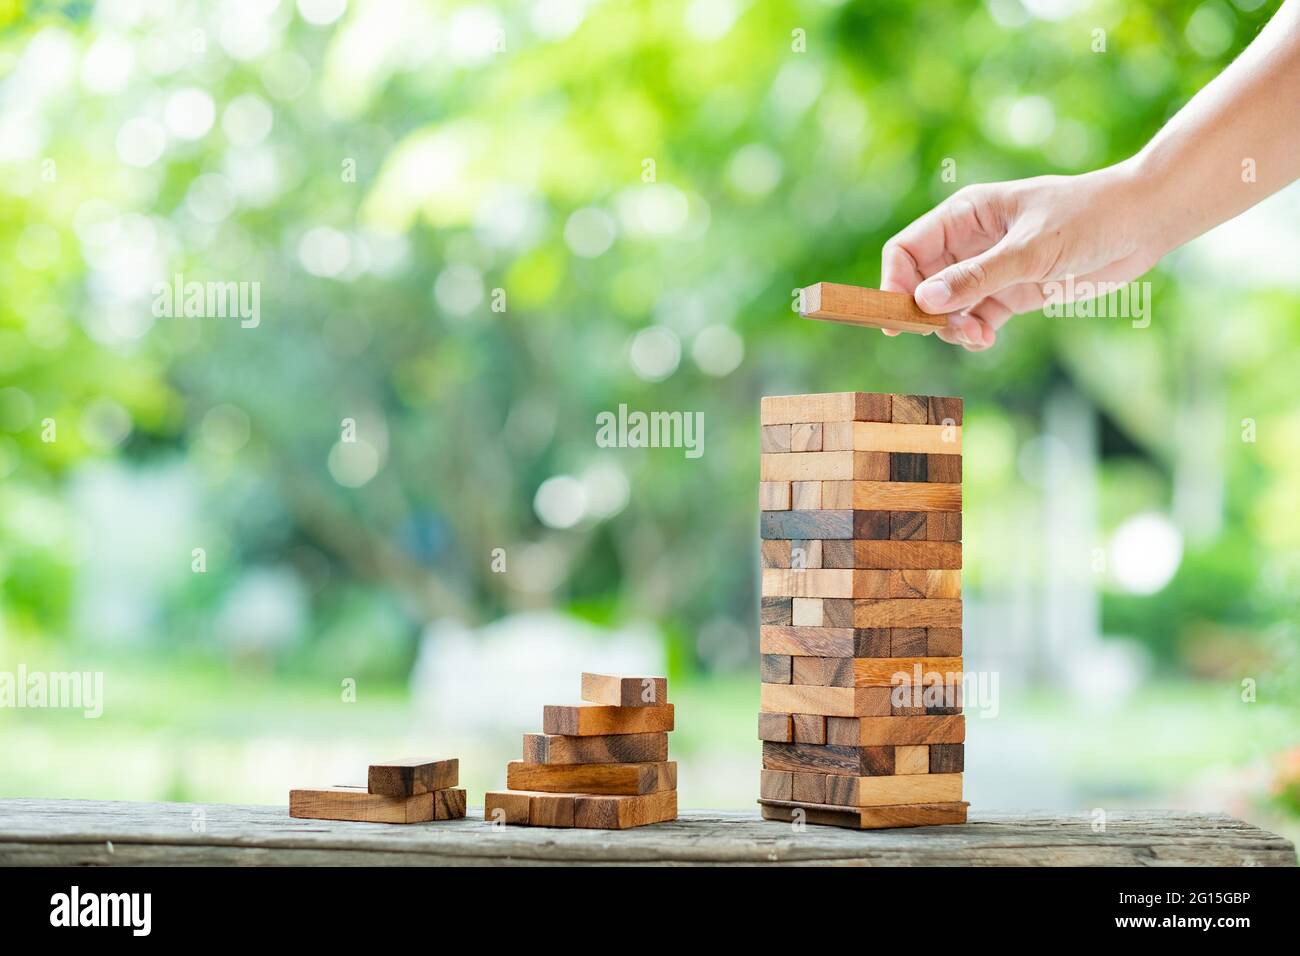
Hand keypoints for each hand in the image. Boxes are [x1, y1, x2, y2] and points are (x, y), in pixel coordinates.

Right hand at [879, 163, 1164, 350]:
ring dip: (952, 327)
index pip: (907, 249)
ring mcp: (991, 269)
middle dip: (924, 312)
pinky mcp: (1013, 292)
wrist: (1143, 223)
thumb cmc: (1087, 218)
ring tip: (975, 337)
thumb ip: (976, 278)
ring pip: (948, 307)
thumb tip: (924, 301)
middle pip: (921, 282)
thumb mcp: (1029, 250)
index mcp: (965, 215)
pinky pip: (976, 318)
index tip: (899, 315)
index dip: (895, 282)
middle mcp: (970, 242)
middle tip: (938, 332)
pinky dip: (974, 333)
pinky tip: (985, 339)